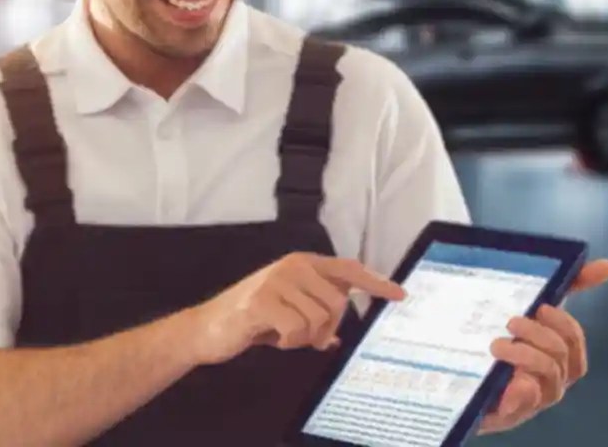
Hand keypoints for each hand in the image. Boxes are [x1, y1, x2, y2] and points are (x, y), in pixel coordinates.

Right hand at [186, 253, 405, 365]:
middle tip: (304, 337)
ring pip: (319, 319)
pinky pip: (297, 330)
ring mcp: (277, 281)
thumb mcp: (288, 309)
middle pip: (337, 303)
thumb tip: (338, 335)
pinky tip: (272, 337)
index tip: (400, 294)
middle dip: (326, 328)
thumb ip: (315, 312)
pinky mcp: (262, 300)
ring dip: (304, 338)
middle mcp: (293, 266)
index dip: (376, 282)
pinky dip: (288, 342)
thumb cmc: (252, 320)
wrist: (207, 328)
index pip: (348, 269)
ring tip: (282, 334)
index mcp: (303, 264)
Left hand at [478, 258, 607, 434]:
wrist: (461, 384)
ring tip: (496, 344)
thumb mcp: (525, 313)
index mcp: (558, 356)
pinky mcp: (512, 412)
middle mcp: (553, 378)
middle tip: (511, 322)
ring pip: (546, 374)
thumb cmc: (504, 344)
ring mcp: (535, 397)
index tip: (543, 308)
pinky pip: (525, 402)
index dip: (563, 322)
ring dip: (524, 355)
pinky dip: (521, 391)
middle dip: (539, 335)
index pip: (574, 338)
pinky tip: (509, 381)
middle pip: (560, 355)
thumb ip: (562, 287)